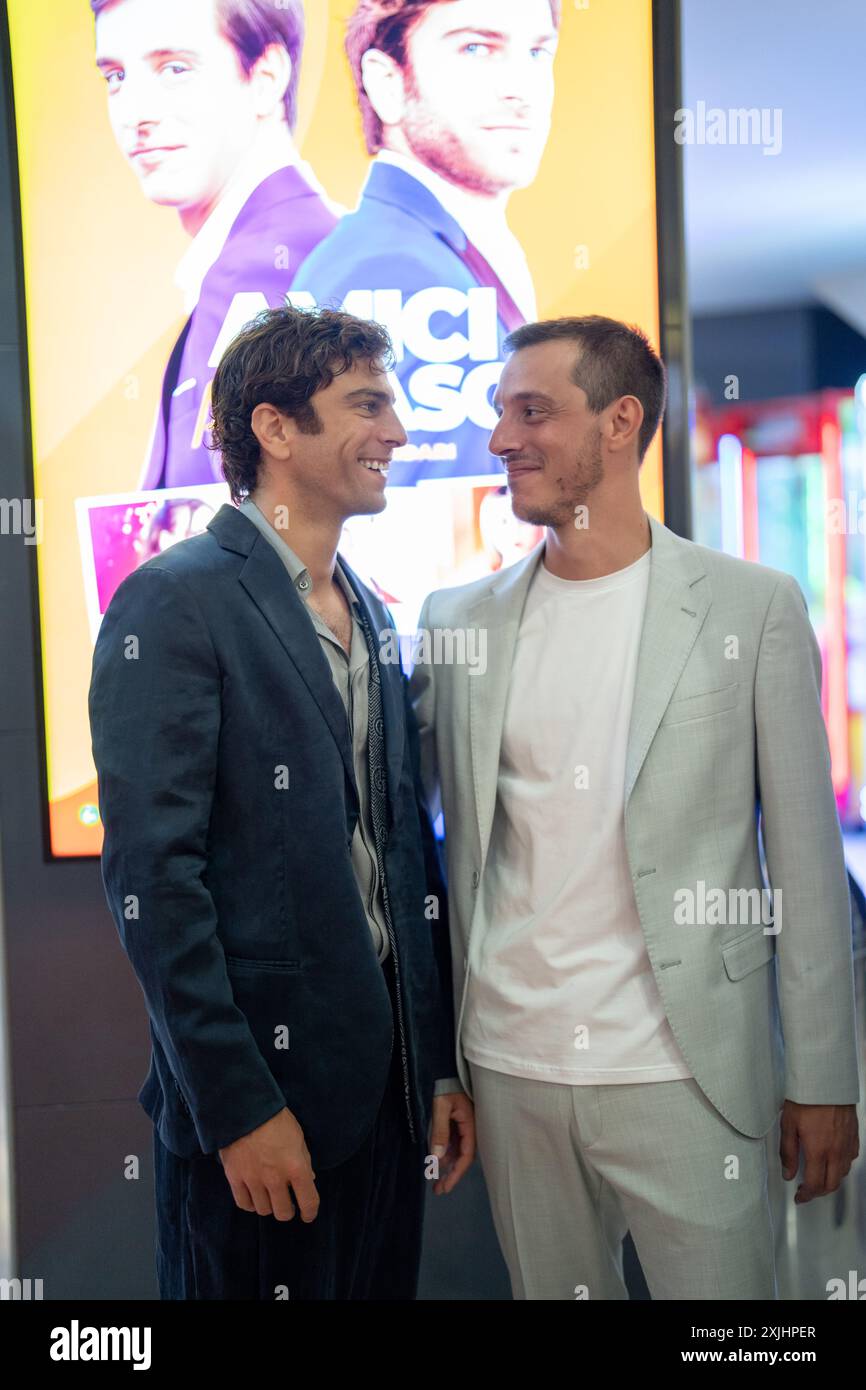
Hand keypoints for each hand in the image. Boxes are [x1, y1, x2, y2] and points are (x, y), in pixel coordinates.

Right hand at [218, 1106, 318, 1221]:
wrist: (244, 1107)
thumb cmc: (276, 1119)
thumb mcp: (298, 1137)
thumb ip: (304, 1161)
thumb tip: (309, 1180)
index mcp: (296, 1167)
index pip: (308, 1202)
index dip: (310, 1212)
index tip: (307, 1214)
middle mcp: (275, 1179)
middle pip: (283, 1212)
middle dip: (287, 1210)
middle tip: (287, 1203)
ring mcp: (254, 1180)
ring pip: (263, 1210)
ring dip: (269, 1205)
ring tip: (269, 1196)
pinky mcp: (235, 1178)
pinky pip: (244, 1203)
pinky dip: (251, 1204)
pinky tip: (254, 1196)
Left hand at [429, 1092, 475, 1194]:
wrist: (444, 1066)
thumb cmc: (445, 1083)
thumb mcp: (441, 1106)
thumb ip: (440, 1131)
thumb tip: (437, 1158)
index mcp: (470, 1124)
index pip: (466, 1156)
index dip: (456, 1173)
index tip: (445, 1186)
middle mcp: (469, 1127)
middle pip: (462, 1157)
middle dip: (451, 1175)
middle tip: (438, 1190)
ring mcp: (463, 1124)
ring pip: (457, 1151)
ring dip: (447, 1165)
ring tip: (435, 1180)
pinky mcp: (456, 1121)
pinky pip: (452, 1142)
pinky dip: (445, 1153)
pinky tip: (437, 1161)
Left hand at [779, 1100, 859, 1203]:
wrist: (826, 1080)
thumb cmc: (806, 1098)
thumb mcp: (788, 1125)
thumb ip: (788, 1153)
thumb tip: (788, 1173)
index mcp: (818, 1150)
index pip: (814, 1184)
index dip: (805, 1195)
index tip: (799, 1197)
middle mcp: (836, 1151)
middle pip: (831, 1184)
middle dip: (818, 1193)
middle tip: (807, 1191)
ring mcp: (847, 1144)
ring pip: (843, 1173)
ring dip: (830, 1180)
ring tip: (817, 1176)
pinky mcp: (854, 1136)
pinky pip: (851, 1159)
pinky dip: (841, 1166)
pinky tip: (832, 1160)